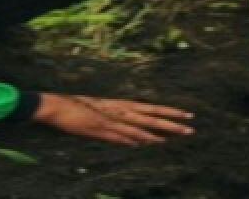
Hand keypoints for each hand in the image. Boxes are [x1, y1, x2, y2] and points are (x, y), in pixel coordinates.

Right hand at [33, 93, 193, 144]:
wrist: (59, 106)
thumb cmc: (83, 108)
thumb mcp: (106, 114)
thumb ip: (121, 127)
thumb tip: (136, 141)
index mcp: (124, 105)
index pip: (154, 109)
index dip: (171, 112)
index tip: (188, 115)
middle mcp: (121, 111)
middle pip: (152, 118)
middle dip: (171, 124)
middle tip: (190, 128)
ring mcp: (111, 120)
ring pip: (138, 127)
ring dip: (155, 134)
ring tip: (172, 138)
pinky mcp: (99, 128)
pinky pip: (119, 135)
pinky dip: (132, 139)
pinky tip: (143, 143)